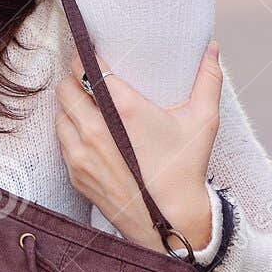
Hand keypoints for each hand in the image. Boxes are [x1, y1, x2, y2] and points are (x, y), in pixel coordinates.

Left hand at [54, 40, 222, 253]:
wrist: (173, 224)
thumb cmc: (186, 169)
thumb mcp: (203, 122)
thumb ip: (208, 80)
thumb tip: (212, 48)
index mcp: (124, 110)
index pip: (88, 67)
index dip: (86, 54)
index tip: (91, 50)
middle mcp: (96, 129)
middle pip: (66, 86)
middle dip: (75, 78)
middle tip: (90, 79)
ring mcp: (82, 153)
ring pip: (60, 112)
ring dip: (70, 104)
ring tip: (87, 103)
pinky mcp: (76, 173)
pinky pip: (61, 139)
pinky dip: (69, 130)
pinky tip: (86, 130)